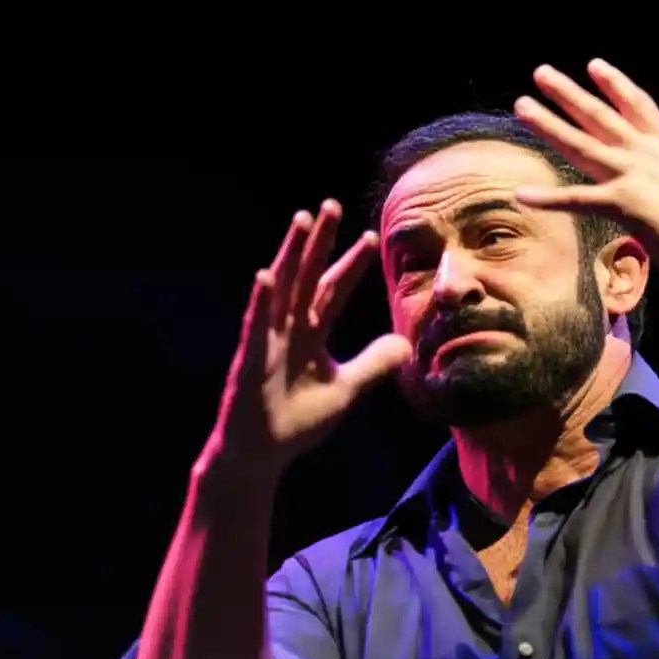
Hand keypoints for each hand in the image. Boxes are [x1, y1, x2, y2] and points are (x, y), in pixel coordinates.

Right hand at [202, 200, 411, 479]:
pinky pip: (257, 324)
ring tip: (301, 220)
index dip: (353, 265)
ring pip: (282, 288)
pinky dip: (261, 300)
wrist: (262, 453)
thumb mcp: (345, 389)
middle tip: (330, 205)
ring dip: (291, 254)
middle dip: (319, 241)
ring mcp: (268, 339)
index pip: (334, 290)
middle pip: (307, 276)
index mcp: (310, 332)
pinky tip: (266, 274)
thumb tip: (406, 343)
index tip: (373, 237)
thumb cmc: (295, 420)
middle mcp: (288, 327)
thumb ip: (372, 364)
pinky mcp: (252, 358)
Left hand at [512, 58, 658, 285]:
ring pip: (579, 144)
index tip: (593, 65)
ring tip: (521, 105)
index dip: (614, 84)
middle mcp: (643, 154)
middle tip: (540, 73)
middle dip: (567, 93)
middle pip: (598, 116)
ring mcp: (630, 176)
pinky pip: (574, 200)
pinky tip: (520, 193)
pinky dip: (546, 198)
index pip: (637, 105)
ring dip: (548, 124)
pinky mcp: (619, 203)